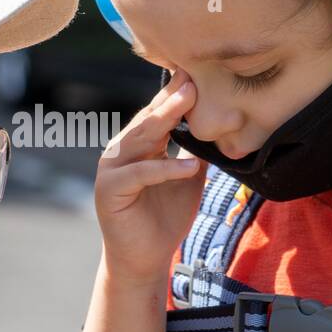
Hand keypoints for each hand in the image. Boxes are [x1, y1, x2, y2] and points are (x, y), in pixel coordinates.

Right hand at [94, 69, 207, 284]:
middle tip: (193, 76)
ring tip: (190, 106)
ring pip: (141, 139)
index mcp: (138, 145)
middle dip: (172, 99)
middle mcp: (121, 151)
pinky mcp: (109, 191)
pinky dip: (165, 169)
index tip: (198, 72)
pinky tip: (188, 167)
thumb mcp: (188, 179)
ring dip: (166, 121)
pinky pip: (140, 174)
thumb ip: (196, 152)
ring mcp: (111, 169)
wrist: (144, 259)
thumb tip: (222, 125)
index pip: (158, 113)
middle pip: (148, 119)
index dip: (176, 94)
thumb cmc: (165, 218)